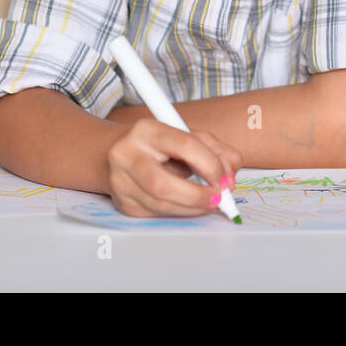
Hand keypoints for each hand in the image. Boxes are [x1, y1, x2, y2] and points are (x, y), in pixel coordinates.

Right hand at [106, 118, 241, 216]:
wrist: (116, 153)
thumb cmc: (158, 145)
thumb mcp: (187, 136)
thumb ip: (215, 150)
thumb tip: (230, 178)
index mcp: (147, 130)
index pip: (184, 146)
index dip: (210, 166)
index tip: (224, 180)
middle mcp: (127, 154)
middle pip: (163, 184)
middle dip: (198, 196)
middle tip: (219, 200)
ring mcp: (120, 181)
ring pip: (160, 205)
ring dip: (192, 209)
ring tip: (209, 204)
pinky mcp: (123, 203)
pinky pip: (156, 214)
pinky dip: (179, 212)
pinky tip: (188, 206)